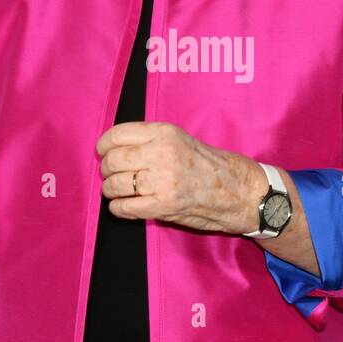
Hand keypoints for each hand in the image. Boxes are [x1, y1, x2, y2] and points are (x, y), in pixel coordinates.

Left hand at [96, 121, 263, 233]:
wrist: (238, 190)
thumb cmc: (207, 165)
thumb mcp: (180, 139)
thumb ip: (149, 140)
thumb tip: (113, 148)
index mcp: (165, 133)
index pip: (117, 135)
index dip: (104, 146)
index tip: (104, 153)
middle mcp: (162, 154)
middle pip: (112, 161)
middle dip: (107, 170)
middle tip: (113, 175)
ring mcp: (163, 181)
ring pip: (115, 184)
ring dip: (111, 190)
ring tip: (118, 191)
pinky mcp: (164, 206)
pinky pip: (125, 207)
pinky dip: (119, 208)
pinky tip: (125, 206)